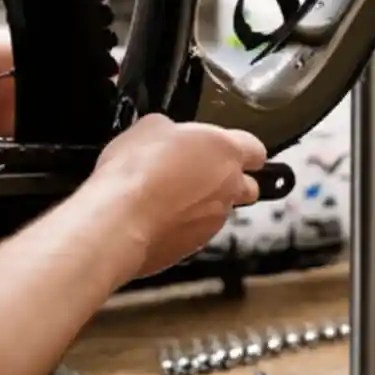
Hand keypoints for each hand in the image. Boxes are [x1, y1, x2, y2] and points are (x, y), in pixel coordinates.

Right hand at [86, 114, 266, 276]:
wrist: (119, 221)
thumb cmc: (136, 172)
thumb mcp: (149, 127)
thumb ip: (173, 131)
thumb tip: (169, 135)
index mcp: (225, 151)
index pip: (256, 149)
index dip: (242, 149)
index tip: (226, 148)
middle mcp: (229, 187)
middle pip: (247, 185)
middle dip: (229, 180)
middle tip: (198, 173)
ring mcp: (214, 221)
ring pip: (220, 210)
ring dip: (202, 204)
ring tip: (167, 196)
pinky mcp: (194, 247)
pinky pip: (196, 232)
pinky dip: (183, 226)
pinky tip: (156, 217)